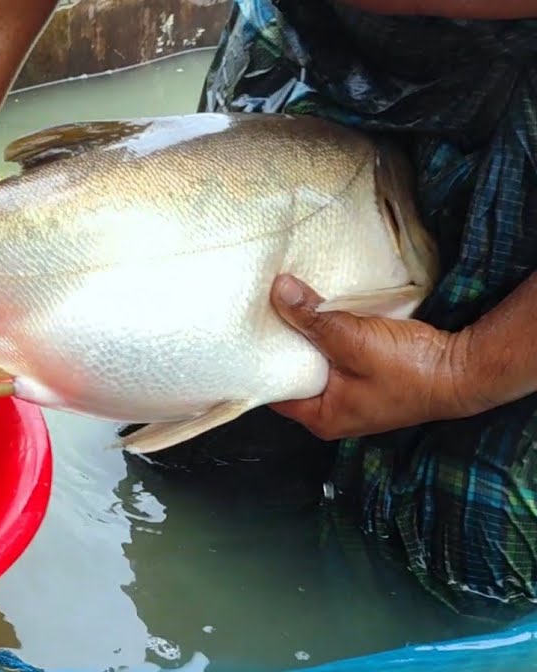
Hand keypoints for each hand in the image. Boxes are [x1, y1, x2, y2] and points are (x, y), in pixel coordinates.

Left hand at [267, 274, 474, 439]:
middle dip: (280, 345)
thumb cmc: (411, 370)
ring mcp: (351, 395)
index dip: (258, 361)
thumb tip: (279, 291)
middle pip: (292, 374)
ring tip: (283, 310)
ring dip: (307, 338)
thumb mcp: (353, 339)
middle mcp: (333, 412)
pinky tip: (317, 314)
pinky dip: (328, 337)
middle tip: (260, 314)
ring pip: (315, 363)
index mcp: (321, 418)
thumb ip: (313, 318)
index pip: (273, 390)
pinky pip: (335, 356)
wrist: (463, 370)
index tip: (244, 334)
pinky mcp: (367, 378)